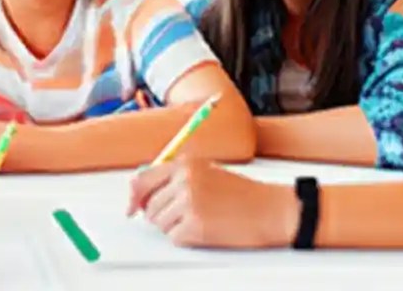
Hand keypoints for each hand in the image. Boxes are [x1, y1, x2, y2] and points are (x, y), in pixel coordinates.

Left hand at [128, 159, 297, 248]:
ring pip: (160, 223)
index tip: (132, 207)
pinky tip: (207, 228)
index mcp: (186, 164)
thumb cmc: (244, 194)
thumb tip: (142, 196)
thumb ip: (177, 178)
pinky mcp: (194, 225)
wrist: (271, 209)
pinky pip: (174, 237)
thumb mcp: (208, 173)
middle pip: (150, 205)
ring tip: (202, 219)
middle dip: (162, 214)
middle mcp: (184, 180)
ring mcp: (188, 202)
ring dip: (175, 226)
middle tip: (187, 216)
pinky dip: (186, 238)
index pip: (143, 179)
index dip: (135, 196)